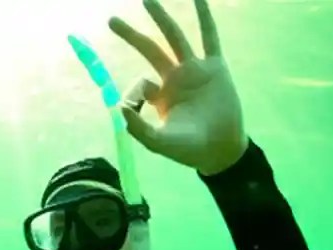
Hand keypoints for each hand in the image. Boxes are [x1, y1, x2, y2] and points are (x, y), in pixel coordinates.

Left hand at [109, 0, 247, 174]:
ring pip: (174, 38)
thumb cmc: (189, 150)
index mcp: (161, 95)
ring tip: (146, 0)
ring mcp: (195, 70)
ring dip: (161, 18)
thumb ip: (138, 129)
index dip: (135, 93)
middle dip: (131, 35)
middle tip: (111, 21)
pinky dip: (204, 17)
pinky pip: (209, 37)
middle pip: (150, 49)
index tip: (134, 108)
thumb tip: (119, 107)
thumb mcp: (159, 143)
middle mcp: (175, 78)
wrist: (221, 151)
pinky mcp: (215, 67)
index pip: (141, 83)